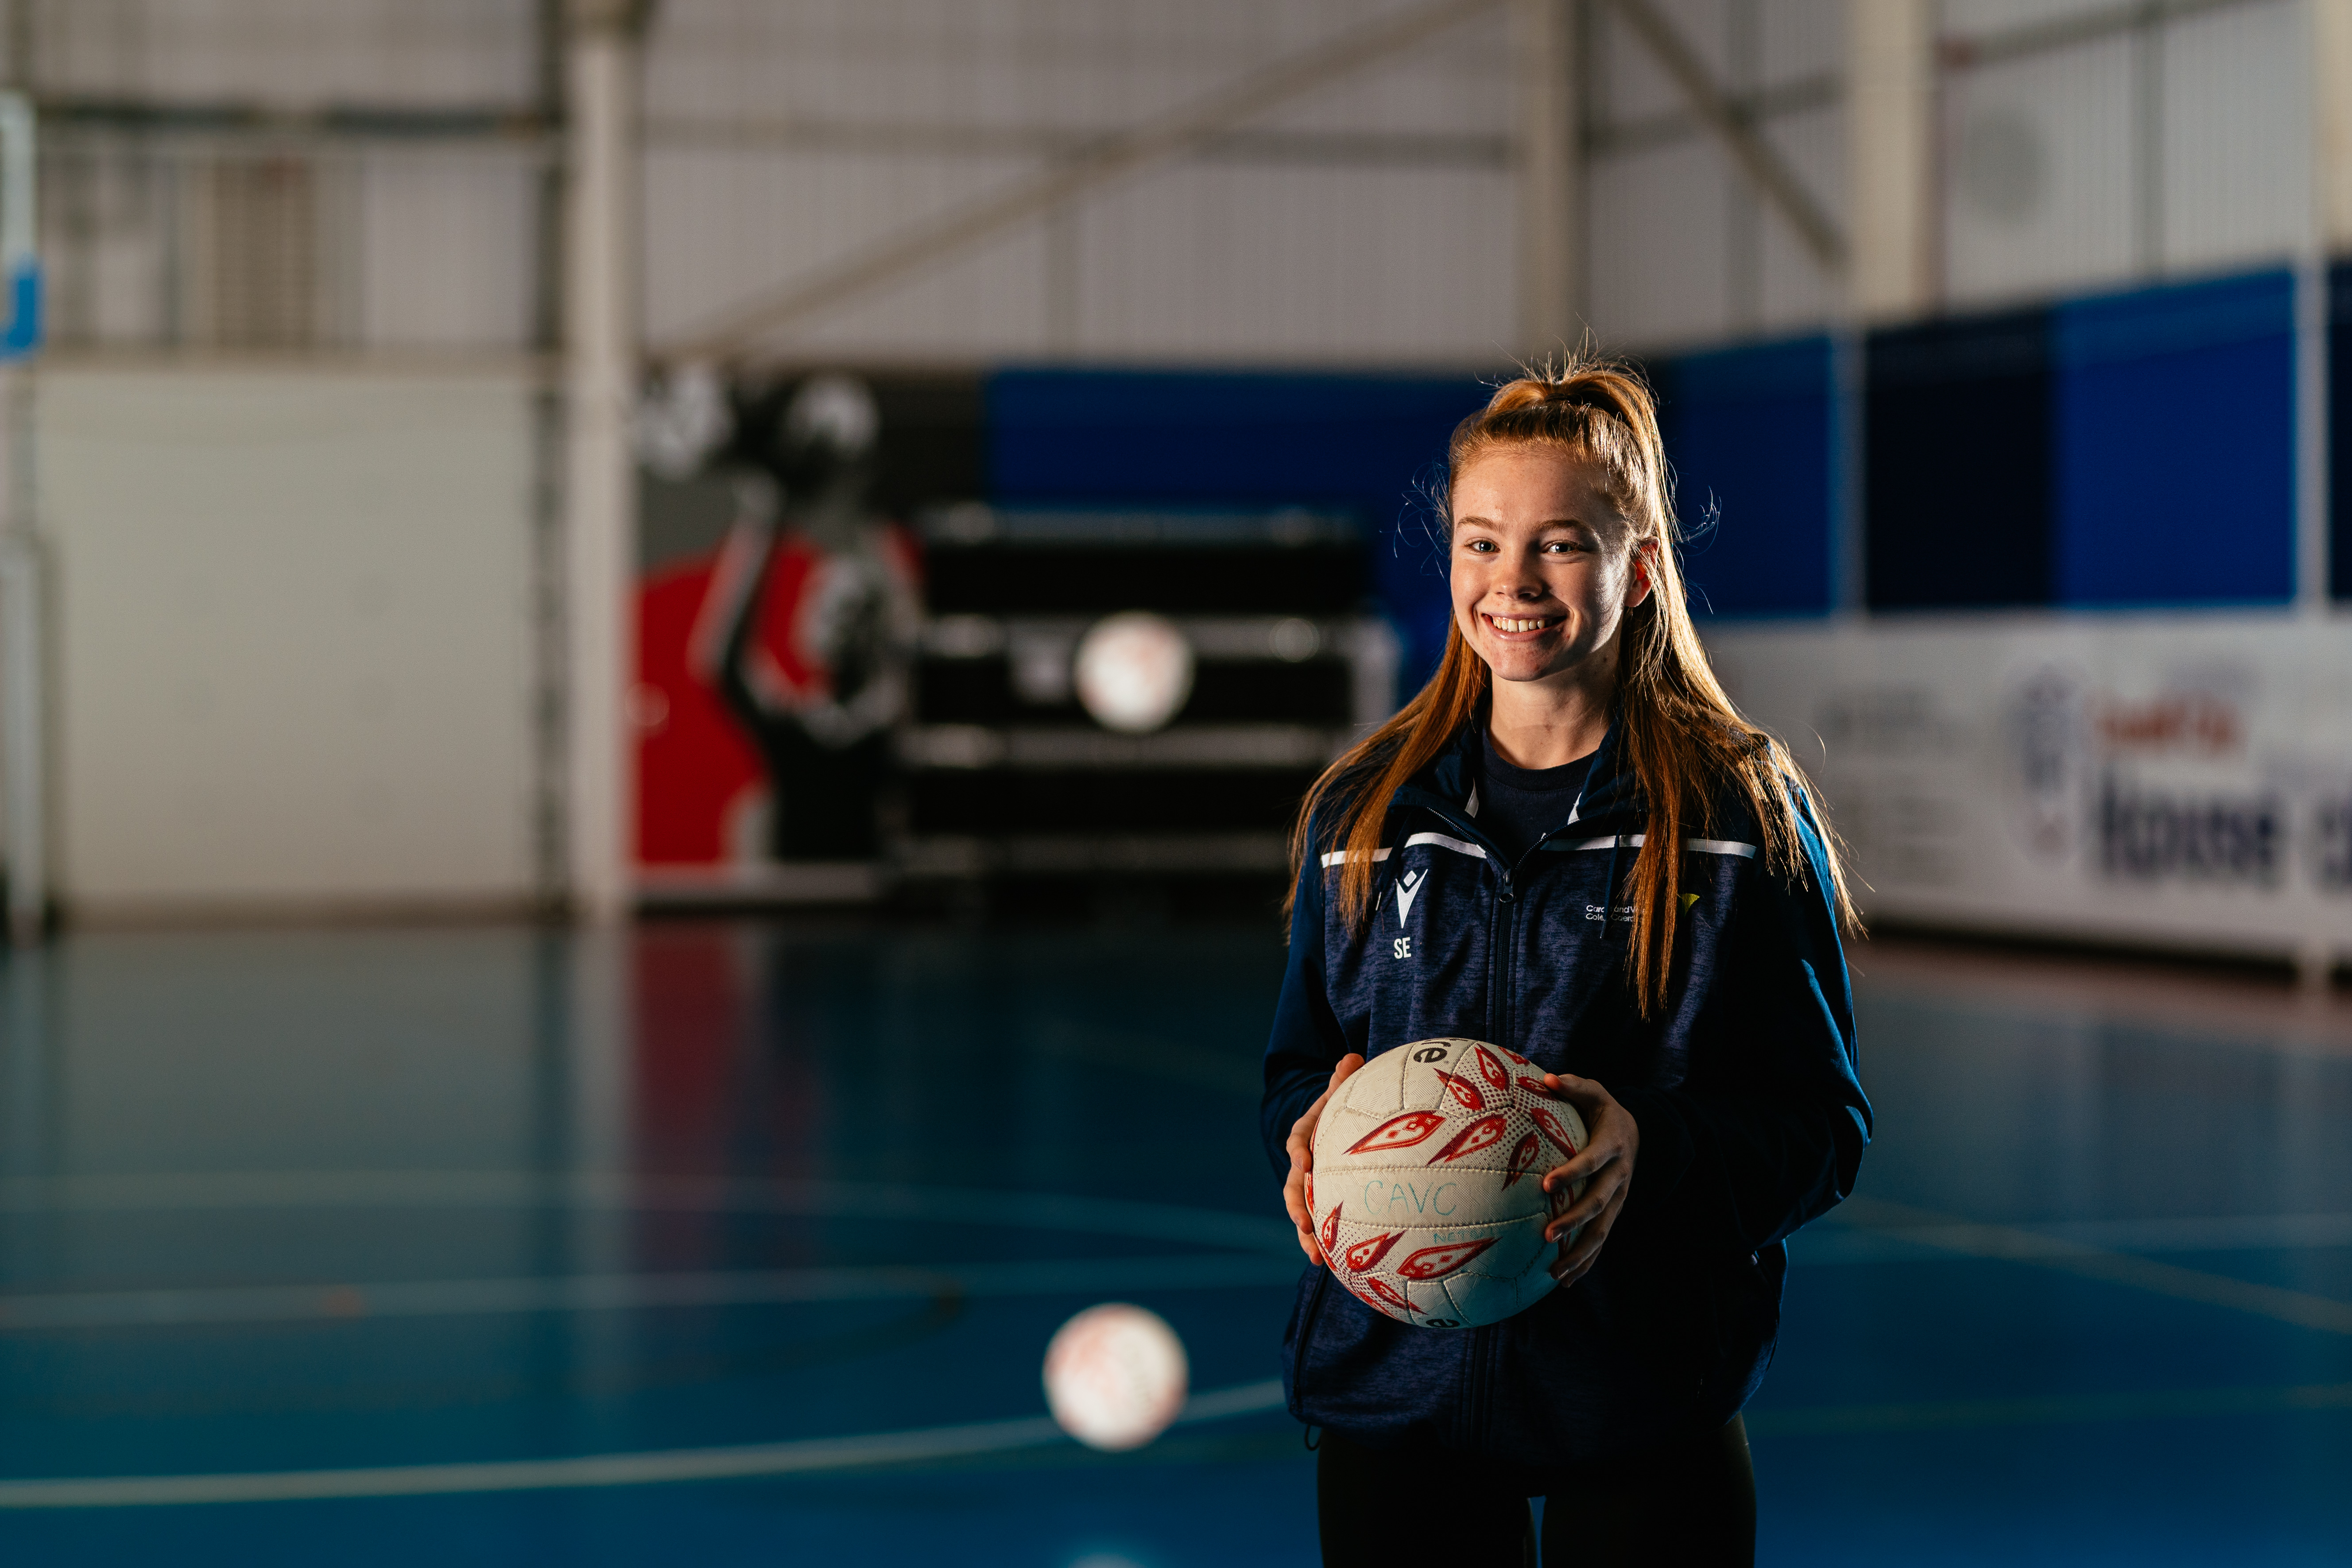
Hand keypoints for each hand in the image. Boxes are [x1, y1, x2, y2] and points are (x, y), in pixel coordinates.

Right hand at [1282, 1053, 1364, 1264]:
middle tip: (1303, 1222)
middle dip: (1297, 1205)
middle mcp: (1302, 1164)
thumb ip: (1344, 1079)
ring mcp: (1308, 1186)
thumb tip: (1351, 1056)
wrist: (1330, 1128)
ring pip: (1301, 1211)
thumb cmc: (1339, 1109)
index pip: (1298, 1140)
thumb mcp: (1341, 1093)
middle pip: (1293, 1185)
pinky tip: (1327, 1264)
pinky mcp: (1319, 1202)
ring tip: (1314, 1256)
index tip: (1304, 1160)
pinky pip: (1316, 1224)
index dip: (1299, 1150)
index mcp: (1305, 1135)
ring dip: (1305, 1234)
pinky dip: (1319, 1243)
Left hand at [1538, 1072, 1638, 1287]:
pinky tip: (1565, 1282)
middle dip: (1573, 1221)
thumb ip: (1573, 1085)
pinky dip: (1586, 1263)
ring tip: (1554, 1272)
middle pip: (1598, 1204)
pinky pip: (1601, 1242)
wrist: (1635, 1132)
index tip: (1546, 1185)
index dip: (1571, 1173)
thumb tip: (1548, 1079)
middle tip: (1546, 1235)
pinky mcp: (1615, 1213)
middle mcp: (1619, 1177)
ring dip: (1579, 1253)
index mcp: (1612, 1146)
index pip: (1591, 1162)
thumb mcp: (1593, 1091)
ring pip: (1602, 1231)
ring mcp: (1619, 1199)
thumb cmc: (1603, 1110)